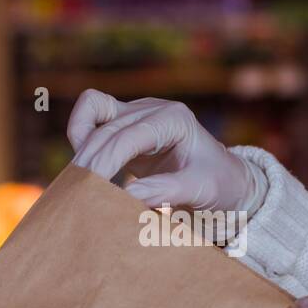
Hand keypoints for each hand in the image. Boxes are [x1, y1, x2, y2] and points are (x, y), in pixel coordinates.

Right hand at [68, 89, 263, 212]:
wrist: (227, 183)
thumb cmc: (219, 185)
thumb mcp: (200, 190)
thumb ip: (165, 191)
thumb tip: (126, 195)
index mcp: (174, 118)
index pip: (128, 135)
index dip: (106, 161)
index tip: (92, 189)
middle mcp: (152, 110)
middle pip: (105, 128)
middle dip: (90, 161)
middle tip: (80, 197)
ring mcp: (136, 115)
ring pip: (92, 118)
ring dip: (82, 150)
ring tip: (80, 185)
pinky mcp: (124, 129)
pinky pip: (91, 124)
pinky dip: (82, 144)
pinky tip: (88, 174)